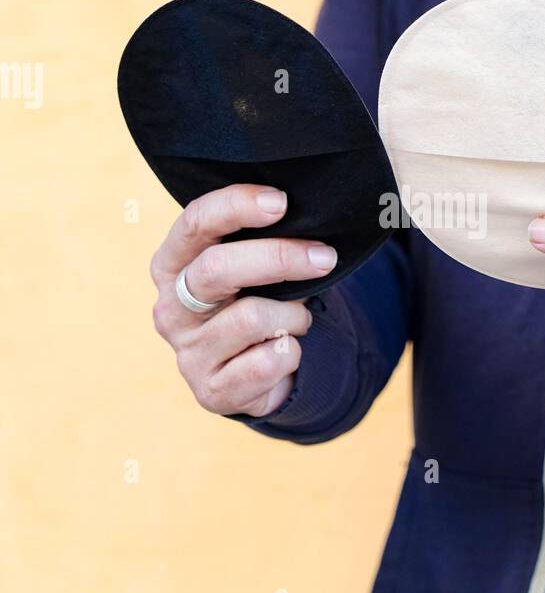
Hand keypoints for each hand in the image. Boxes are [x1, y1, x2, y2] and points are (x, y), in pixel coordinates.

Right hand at [150, 184, 337, 418]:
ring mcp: (187, 353)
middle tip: (325, 257)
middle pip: (217, 269)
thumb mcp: (249, 267)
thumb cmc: (255, 302)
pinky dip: (291, 353)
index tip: (281, 202)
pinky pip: (267, 362)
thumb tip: (306, 216)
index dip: (236, 206)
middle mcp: (171, 307)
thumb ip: (259, 241)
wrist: (254, 376)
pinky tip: (285, 353)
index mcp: (173, 264)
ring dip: (293, 316)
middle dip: (279, 258)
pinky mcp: (210, 391)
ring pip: (253, 318)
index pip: (194, 222)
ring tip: (296, 321)